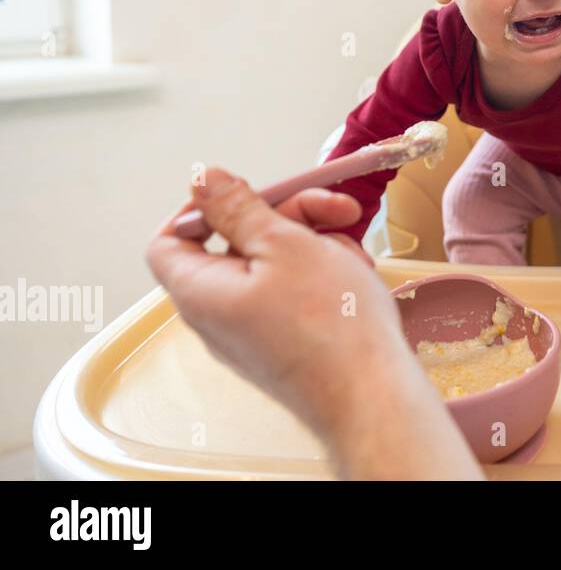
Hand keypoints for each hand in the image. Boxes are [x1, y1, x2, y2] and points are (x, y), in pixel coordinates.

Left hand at [146, 168, 481, 478]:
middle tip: (336, 209)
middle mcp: (220, 315)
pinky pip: (296, 293)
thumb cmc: (329, 325)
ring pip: (276, 265)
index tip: (248, 192)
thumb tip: (203, 180)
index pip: (171, 239)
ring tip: (354, 254)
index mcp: (201, 291)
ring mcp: (255, 332)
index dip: (203, 209)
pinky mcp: (288, 342)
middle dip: (289, 217)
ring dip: (317, 245)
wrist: (374, 395)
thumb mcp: (285, 245)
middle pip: (237, 243)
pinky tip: (358, 277)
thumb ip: (239, 208)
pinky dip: (326, 275)